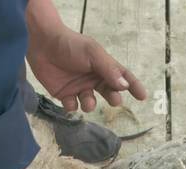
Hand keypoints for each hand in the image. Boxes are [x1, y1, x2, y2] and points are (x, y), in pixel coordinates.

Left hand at [27, 23, 146, 112]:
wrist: (42, 44)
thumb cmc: (70, 45)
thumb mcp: (93, 53)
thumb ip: (109, 70)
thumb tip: (124, 86)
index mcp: (103, 66)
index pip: (122, 77)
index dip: (133, 86)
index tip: (142, 96)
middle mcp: (92, 78)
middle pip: (109, 93)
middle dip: (113, 98)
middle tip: (114, 100)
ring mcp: (78, 87)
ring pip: (90, 103)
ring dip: (90, 104)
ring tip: (87, 99)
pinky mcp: (64, 95)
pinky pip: (72, 107)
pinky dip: (72, 107)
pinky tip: (70, 100)